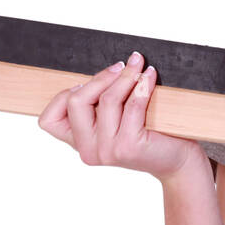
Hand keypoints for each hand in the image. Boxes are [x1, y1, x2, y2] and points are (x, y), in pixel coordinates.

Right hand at [38, 51, 204, 183]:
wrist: (175, 160)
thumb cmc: (146, 134)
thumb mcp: (113, 120)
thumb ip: (97, 104)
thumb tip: (98, 73)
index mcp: (79, 144)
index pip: (49, 119)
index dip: (64, 95)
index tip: (86, 82)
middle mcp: (88, 151)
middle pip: (76, 102)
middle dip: (98, 78)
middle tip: (120, 66)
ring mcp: (107, 150)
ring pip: (107, 100)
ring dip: (124, 77)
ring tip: (138, 64)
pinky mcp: (129, 146)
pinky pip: (132, 106)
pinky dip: (141, 86)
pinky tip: (149, 75)